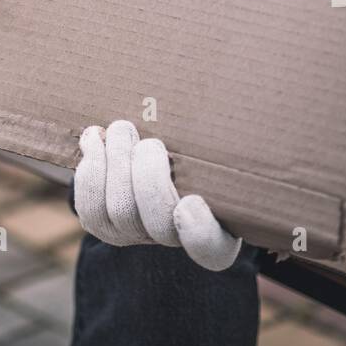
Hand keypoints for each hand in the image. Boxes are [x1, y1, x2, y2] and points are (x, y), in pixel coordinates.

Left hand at [74, 120, 242, 271]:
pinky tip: (95, 138)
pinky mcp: (103, 225)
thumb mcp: (218, 156)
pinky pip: (89, 206)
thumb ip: (227, 144)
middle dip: (147, 176)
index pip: (210, 249)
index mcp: (216, 231)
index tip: (191, 202)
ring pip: (118, 210)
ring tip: (122, 129)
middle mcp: (174, 240)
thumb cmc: (199, 154)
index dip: (198, 233)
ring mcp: (136, 235)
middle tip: (151, 144)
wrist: (154, 159)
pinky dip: (90, 167)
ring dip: (117, 163)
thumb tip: (257, 96)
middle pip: (156, 222)